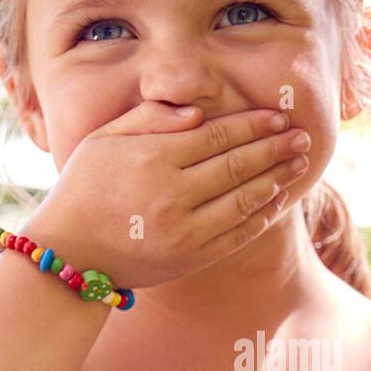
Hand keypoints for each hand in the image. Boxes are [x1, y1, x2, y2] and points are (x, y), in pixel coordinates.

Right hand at [19, 101, 312, 288]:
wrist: (68, 253)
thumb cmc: (83, 188)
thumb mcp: (103, 140)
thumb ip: (149, 119)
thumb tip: (198, 111)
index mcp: (152, 159)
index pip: (217, 137)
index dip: (253, 126)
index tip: (278, 118)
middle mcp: (172, 195)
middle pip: (238, 166)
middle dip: (276, 149)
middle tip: (303, 138)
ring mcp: (184, 231)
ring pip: (244, 200)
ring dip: (277, 180)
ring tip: (298, 164)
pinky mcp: (190, 258)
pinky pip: (237, 235)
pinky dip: (261, 217)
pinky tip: (277, 200)